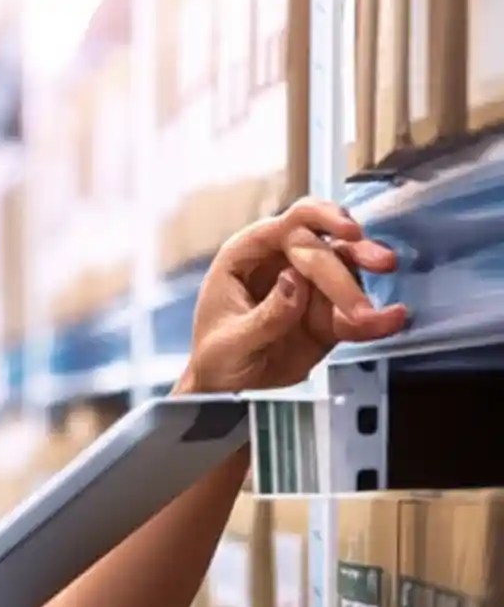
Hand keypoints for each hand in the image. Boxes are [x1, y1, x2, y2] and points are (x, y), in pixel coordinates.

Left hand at [182, 197, 407, 392]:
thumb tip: (295, 282)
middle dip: (352, 260)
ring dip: (365, 287)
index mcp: (246, 256)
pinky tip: (391, 320)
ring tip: (385, 313)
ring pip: (346, 272)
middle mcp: (280, 262)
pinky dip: (373, 318)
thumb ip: (265, 316)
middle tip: (381, 268)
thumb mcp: (231, 342)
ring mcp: (306, 287)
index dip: (322, 219)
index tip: (350, 230)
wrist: (225, 388)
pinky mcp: (326, 314)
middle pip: (324, 247)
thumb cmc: (215, 357)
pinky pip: (353, 312)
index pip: (288, 224)